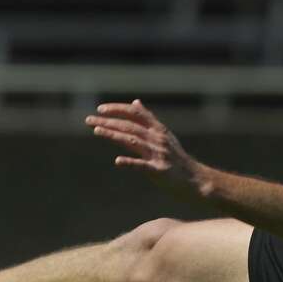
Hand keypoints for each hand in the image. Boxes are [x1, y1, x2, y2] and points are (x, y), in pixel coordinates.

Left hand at [86, 99, 203, 196]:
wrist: (193, 179)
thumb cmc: (175, 157)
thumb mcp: (163, 134)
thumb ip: (148, 119)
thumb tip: (135, 102)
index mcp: (158, 129)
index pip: (136, 113)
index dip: (118, 109)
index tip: (100, 109)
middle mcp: (158, 138)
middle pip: (130, 126)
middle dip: (109, 121)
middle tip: (89, 120)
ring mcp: (158, 154)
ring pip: (133, 141)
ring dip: (114, 135)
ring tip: (97, 131)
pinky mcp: (159, 171)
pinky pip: (142, 166)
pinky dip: (130, 162)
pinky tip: (118, 161)